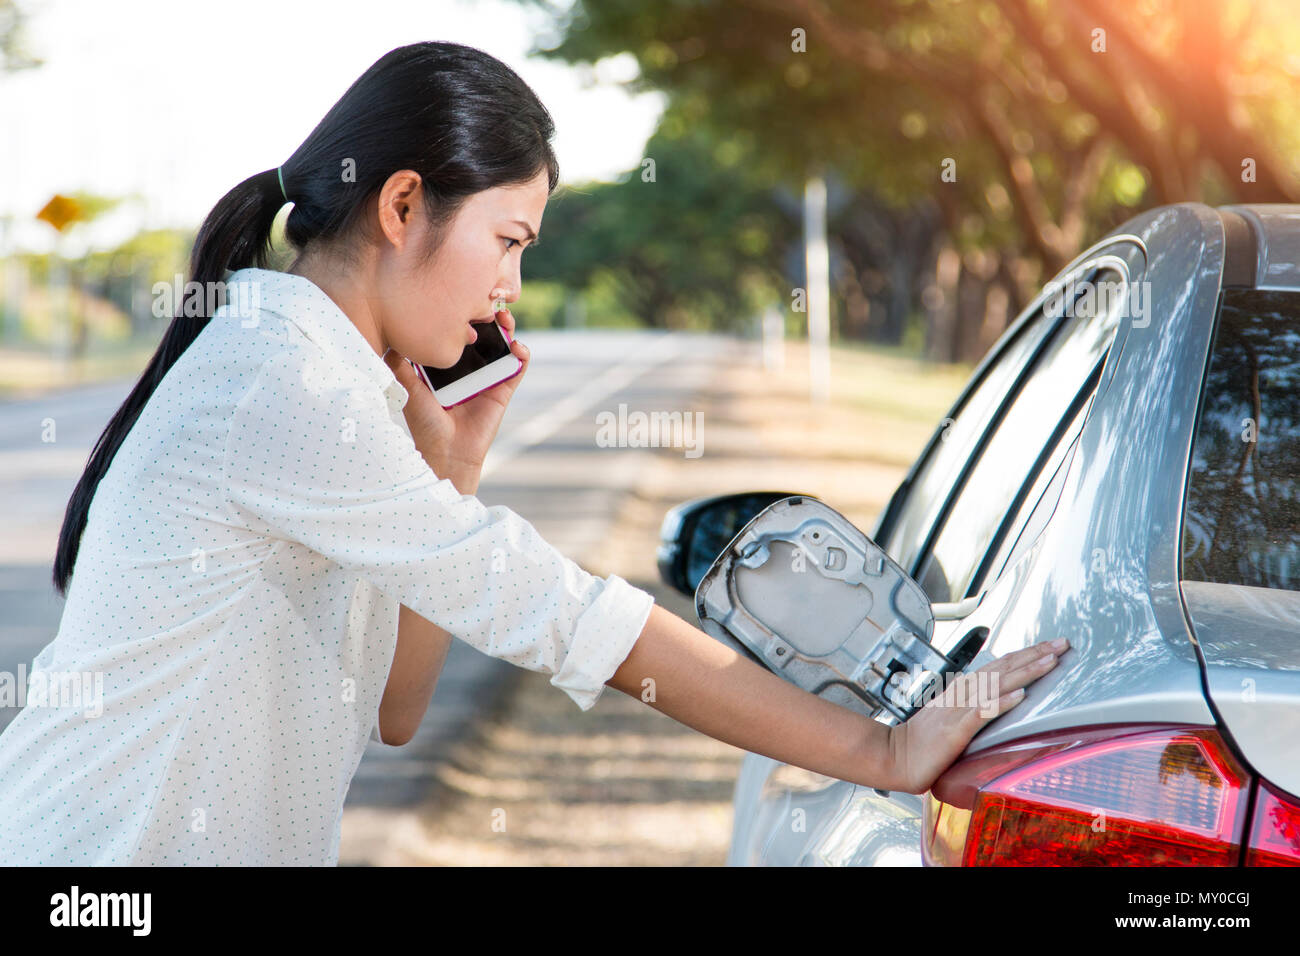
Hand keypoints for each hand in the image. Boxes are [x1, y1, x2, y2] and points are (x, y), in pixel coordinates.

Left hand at [383, 307, 529, 494]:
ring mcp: (488, 378)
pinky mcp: (503, 390)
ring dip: (507, 329)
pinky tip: (516, 347)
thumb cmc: (425, 424)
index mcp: (447, 366)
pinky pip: (517, 368)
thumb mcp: (409, 388)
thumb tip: (391, 336)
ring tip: (504, 319)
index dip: (463, 316)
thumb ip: (401, 363)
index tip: (462, 300)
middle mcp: (469, 369)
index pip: (458, 334)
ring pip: (502, 346)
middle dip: (487, 317)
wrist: (446, 452)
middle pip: (482, 335)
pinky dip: (521, 355)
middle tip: (487, 303)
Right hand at [883, 638, 1068, 793]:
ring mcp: (958, 710)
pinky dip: (1001, 702)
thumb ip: (972, 707)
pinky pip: (982, 712)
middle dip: (1034, 655)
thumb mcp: (950, 718)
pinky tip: (1020, 696)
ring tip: (1049, 662)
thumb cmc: (922, 742)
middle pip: (1002, 668)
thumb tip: (996, 700)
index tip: (1050, 648)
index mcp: (961, 689)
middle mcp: (961, 694)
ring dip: (1025, 672)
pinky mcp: (955, 730)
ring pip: (996, 685)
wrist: (894, 757)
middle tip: (1062, 644)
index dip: (1025, 655)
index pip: (999, 666)